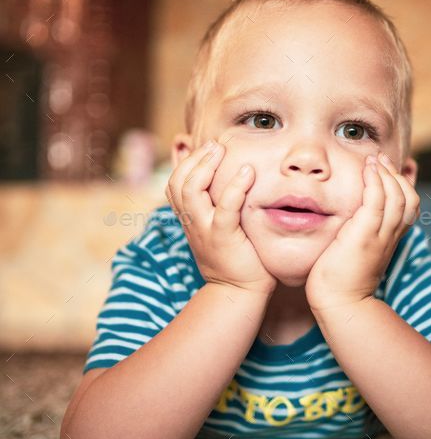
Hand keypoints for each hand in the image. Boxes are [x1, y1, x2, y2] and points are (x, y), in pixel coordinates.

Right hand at [165, 140, 276, 296]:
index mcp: (189, 218)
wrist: (238, 292)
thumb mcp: (219, 227)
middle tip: (216, 145)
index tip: (208, 147)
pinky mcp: (223, 237)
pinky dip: (235, 188)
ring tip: (223, 151)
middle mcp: (192, 222)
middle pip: (178, 181)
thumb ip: (217, 205)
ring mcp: (205, 229)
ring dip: (206, 166)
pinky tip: (248, 173)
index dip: (187, 161)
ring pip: (191, 190)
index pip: (175, 183)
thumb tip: (226, 179)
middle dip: (195, 158)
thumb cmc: (235, 257)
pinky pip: (225, 208)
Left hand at [305, 152, 419, 311]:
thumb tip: (350, 220)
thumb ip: (357, 232)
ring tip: (374, 160)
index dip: (402, 185)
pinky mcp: (364, 235)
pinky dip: (376, 181)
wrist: (339, 302)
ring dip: (387, 173)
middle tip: (380, 158)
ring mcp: (379, 236)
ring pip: (397, 196)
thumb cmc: (340, 279)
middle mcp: (390, 236)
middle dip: (397, 174)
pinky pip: (378, 201)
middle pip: (408, 198)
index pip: (409, 206)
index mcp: (390, 240)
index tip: (386, 169)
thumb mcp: (354, 250)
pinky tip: (368, 169)